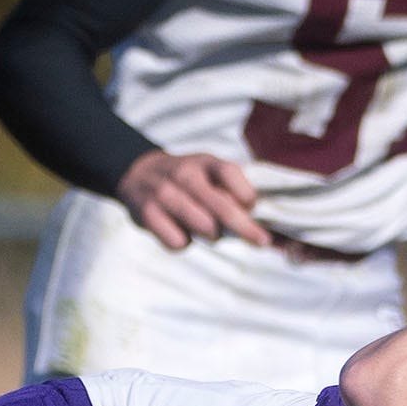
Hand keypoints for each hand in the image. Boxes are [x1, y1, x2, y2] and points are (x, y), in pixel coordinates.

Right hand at [116, 150, 270, 250]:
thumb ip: (232, 193)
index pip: (229, 173)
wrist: (139, 174)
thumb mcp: (208, 174)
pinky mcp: (147, 213)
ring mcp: (164, 192)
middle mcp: (184, 173)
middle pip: (221, 206)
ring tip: (208, 229)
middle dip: (245, 228)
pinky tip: (180, 233)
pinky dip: (183, 243)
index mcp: (204, 162)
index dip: (246, 193)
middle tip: (262, 242)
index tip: (252, 207)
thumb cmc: (187, 182)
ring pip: (202, 225)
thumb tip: (267, 227)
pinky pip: (177, 241)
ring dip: (212, 234)